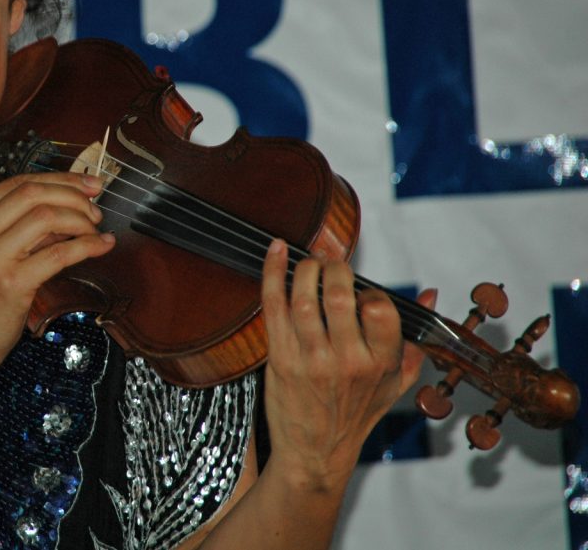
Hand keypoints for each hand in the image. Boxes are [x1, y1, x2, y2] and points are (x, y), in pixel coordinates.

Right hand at [0, 172, 115, 379]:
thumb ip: (14, 227)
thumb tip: (64, 208)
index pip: (18, 182)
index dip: (60, 179)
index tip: (86, 185)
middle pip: (33, 193)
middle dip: (74, 195)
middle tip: (95, 209)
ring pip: (47, 216)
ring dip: (81, 219)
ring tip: (95, 230)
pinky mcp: (11, 284)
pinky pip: (60, 253)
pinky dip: (88, 245)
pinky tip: (101, 246)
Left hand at [260, 238, 434, 490]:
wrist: (315, 453)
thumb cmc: (357, 414)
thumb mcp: (397, 382)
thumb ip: (415, 338)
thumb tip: (430, 295)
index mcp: (379, 363)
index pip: (380, 308)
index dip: (370, 290)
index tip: (361, 290)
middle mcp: (346, 361)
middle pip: (339, 296)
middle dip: (335, 267)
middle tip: (330, 262)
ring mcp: (310, 360)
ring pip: (304, 298)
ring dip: (304, 268)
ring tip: (308, 262)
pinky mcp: (280, 359)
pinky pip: (273, 306)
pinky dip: (272, 273)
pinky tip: (276, 250)